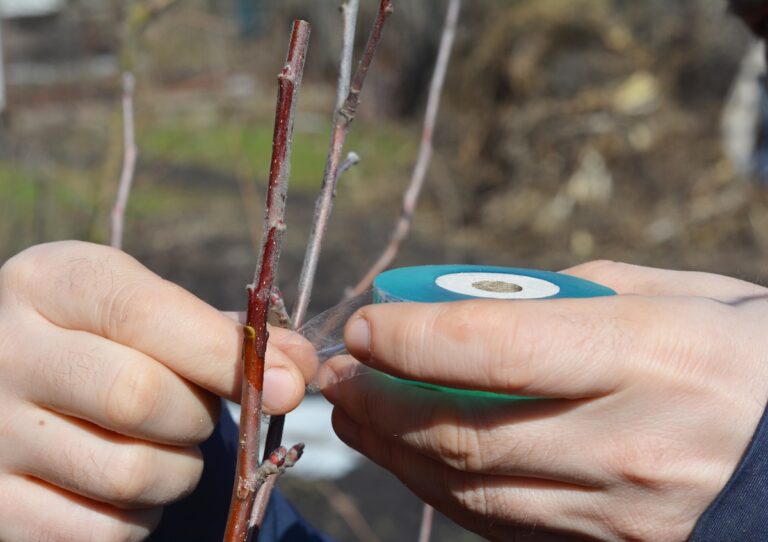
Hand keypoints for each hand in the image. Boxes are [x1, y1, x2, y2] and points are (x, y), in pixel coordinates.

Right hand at [0, 241, 313, 541]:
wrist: (15, 383)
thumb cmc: (101, 340)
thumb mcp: (144, 310)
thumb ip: (219, 333)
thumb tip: (299, 368)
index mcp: (47, 284)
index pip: (147, 316)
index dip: (227, 355)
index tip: (288, 384)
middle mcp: (5, 352)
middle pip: (139, 398)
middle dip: (198, 415)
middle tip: (198, 414)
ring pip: (129, 472)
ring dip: (179, 471)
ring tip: (166, 447)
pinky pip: (101, 531)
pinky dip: (139, 518)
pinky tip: (128, 484)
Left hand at [321, 261, 767, 540]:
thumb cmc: (748, 353)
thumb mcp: (679, 292)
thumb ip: (572, 296)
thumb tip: (473, 303)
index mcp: (649, 355)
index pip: (496, 351)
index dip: (412, 339)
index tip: (363, 326)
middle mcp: (630, 443)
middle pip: (464, 432)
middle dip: (380, 402)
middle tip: (337, 373)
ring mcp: (619, 512)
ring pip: (471, 490)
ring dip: (395, 451)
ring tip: (354, 414)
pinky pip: (502, 525)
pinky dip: (442, 490)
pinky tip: (411, 458)